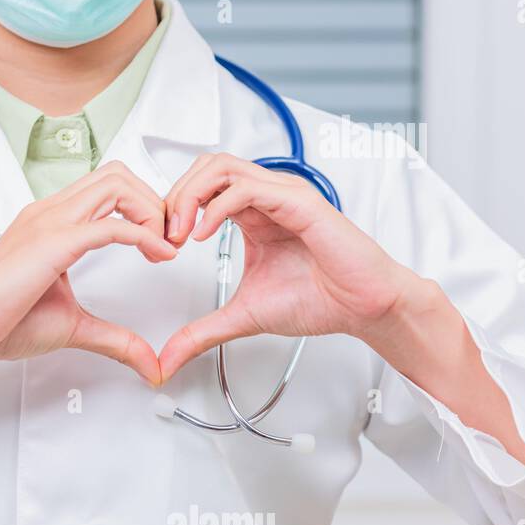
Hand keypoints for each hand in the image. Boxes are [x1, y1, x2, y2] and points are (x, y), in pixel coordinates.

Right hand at [0, 161, 176, 384]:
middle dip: (154, 201)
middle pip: (117, 174)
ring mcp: (50, 222)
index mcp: (50, 222)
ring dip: (151, 210)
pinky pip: (111, 224)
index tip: (160, 244)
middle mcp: (50, 212)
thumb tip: (149, 363)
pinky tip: (157, 255)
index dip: (142, 207)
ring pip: (116, 184)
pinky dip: (144, 235)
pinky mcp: (53, 243)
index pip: (106, 187)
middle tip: (169, 240)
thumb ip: (115, 338)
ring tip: (164, 246)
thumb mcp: (73, 326)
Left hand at [158, 153, 422, 380]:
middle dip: (175, 196)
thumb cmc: (319, 300)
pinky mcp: (299, 202)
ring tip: (179, 232)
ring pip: (222, 168)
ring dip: (190, 196)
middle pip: (205, 166)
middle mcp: (267, 196)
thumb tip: (168, 358)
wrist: (364, 307)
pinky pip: (247, 188)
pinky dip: (216, 207)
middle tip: (163, 235)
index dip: (173, 209)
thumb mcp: (243, 315)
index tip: (160, 245)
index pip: (201, 186)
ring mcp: (283, 194)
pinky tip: (202, 235)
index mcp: (253, 213)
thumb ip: (202, 333)